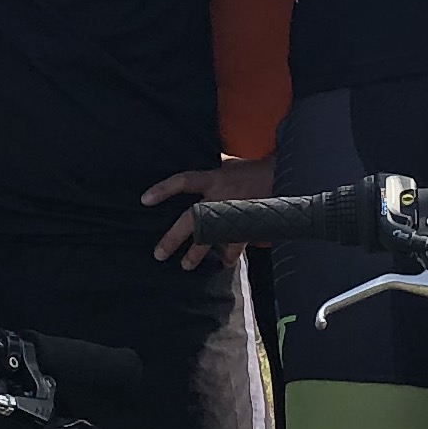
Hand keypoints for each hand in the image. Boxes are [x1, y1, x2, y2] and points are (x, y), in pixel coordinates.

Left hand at [145, 158, 271, 267]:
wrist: (283, 175)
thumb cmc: (253, 168)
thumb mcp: (229, 163)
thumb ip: (213, 168)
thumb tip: (196, 165)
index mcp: (214, 178)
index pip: (183, 182)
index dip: (163, 190)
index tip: (145, 200)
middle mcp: (220, 197)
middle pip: (191, 219)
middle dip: (174, 238)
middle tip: (159, 254)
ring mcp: (233, 213)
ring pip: (210, 237)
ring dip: (197, 253)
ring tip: (186, 265)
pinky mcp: (247, 224)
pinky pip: (236, 244)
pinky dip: (231, 255)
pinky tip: (226, 263)